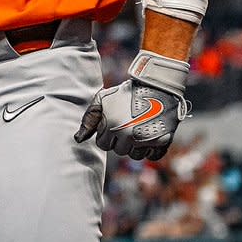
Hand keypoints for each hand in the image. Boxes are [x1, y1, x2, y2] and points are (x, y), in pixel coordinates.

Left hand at [74, 50, 190, 160]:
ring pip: (135, 155)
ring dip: (135, 145)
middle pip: (119, 151)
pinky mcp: (163, 142)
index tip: (114, 122)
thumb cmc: (127, 92)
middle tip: (128, 122)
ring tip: (139, 126)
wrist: (157, 85)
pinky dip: (151, 148)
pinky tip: (150, 133)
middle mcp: (129, 135)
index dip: (107, 134)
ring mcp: (146, 140)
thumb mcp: (103, 99)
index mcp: (112, 126)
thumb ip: (89, 119)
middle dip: (121, 139)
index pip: (103, 144)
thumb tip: (78, 139)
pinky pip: (152, 156)